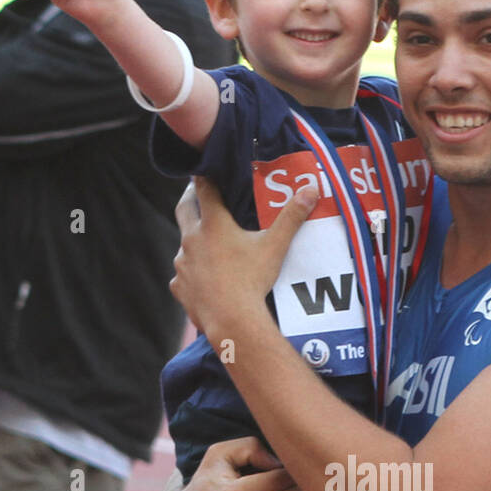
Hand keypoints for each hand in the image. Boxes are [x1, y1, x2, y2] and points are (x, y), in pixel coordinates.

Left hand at [170, 177, 317, 343]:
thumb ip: (291, 218)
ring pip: (184, 246)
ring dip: (194, 242)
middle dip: (190, 199)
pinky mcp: (180, 287)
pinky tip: (206, 281)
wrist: (231, 321)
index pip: (203, 188)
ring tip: (210, 247)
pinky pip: (184, 276)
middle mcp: (191, 240)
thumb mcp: (275, 247)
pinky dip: (193, 274)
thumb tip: (311, 189)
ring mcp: (182, 264)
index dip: (204, 176)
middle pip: (184, 210)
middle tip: (196, 195)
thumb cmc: (252, 281)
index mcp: (213, 224)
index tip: (204, 169)